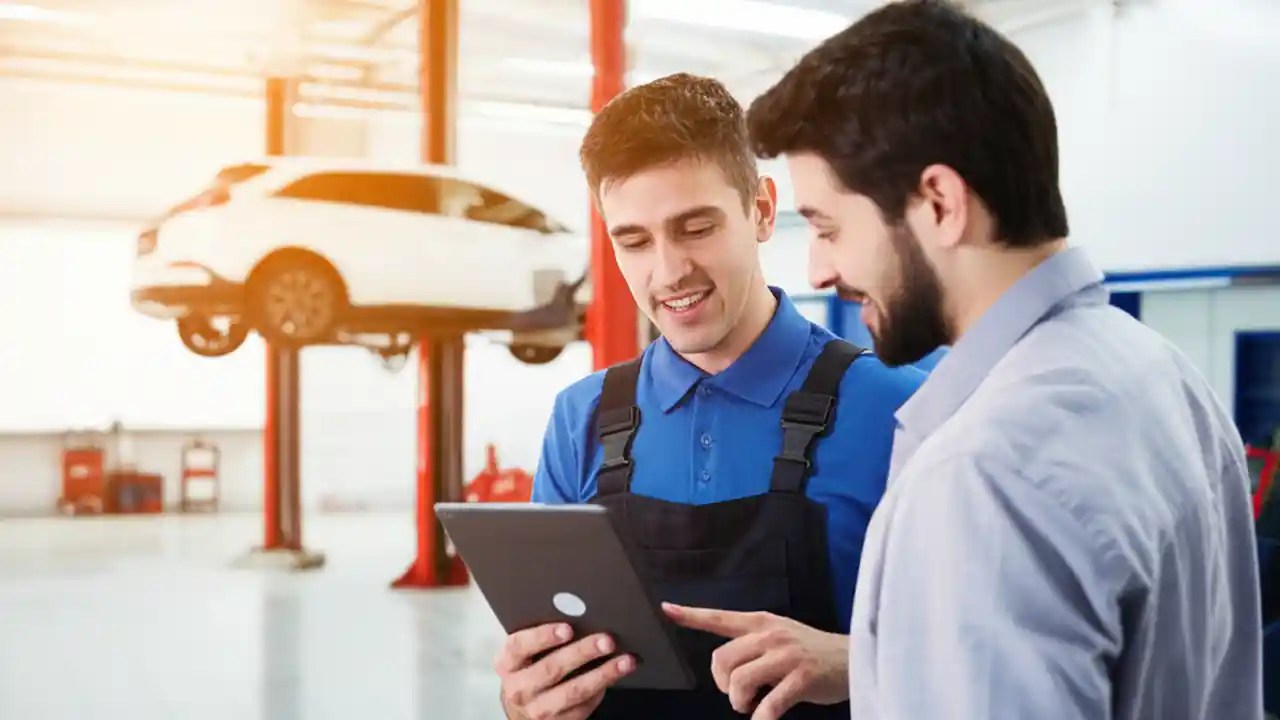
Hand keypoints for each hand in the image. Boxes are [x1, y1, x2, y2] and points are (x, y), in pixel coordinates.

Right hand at [494, 622, 636, 719]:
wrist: (523, 707)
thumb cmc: (529, 669)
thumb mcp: (526, 653)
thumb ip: (544, 636)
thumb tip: (580, 612)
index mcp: (508, 662)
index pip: (520, 646)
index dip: (543, 636)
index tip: (568, 628)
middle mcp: (518, 687)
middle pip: (552, 668)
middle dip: (583, 652)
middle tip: (607, 640)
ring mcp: (537, 709)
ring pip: (573, 691)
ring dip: (603, 674)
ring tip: (624, 660)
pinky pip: (584, 706)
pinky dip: (603, 688)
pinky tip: (617, 675)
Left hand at [663, 603, 848, 719]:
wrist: (853, 658)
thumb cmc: (811, 650)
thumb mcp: (780, 633)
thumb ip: (752, 642)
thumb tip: (724, 665)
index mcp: (762, 622)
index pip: (720, 617)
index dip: (691, 615)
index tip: (667, 609)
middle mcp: (771, 635)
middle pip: (722, 660)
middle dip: (722, 684)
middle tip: (737, 693)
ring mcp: (786, 656)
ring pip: (739, 682)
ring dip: (739, 702)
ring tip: (752, 705)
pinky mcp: (801, 679)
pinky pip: (768, 706)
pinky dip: (761, 719)